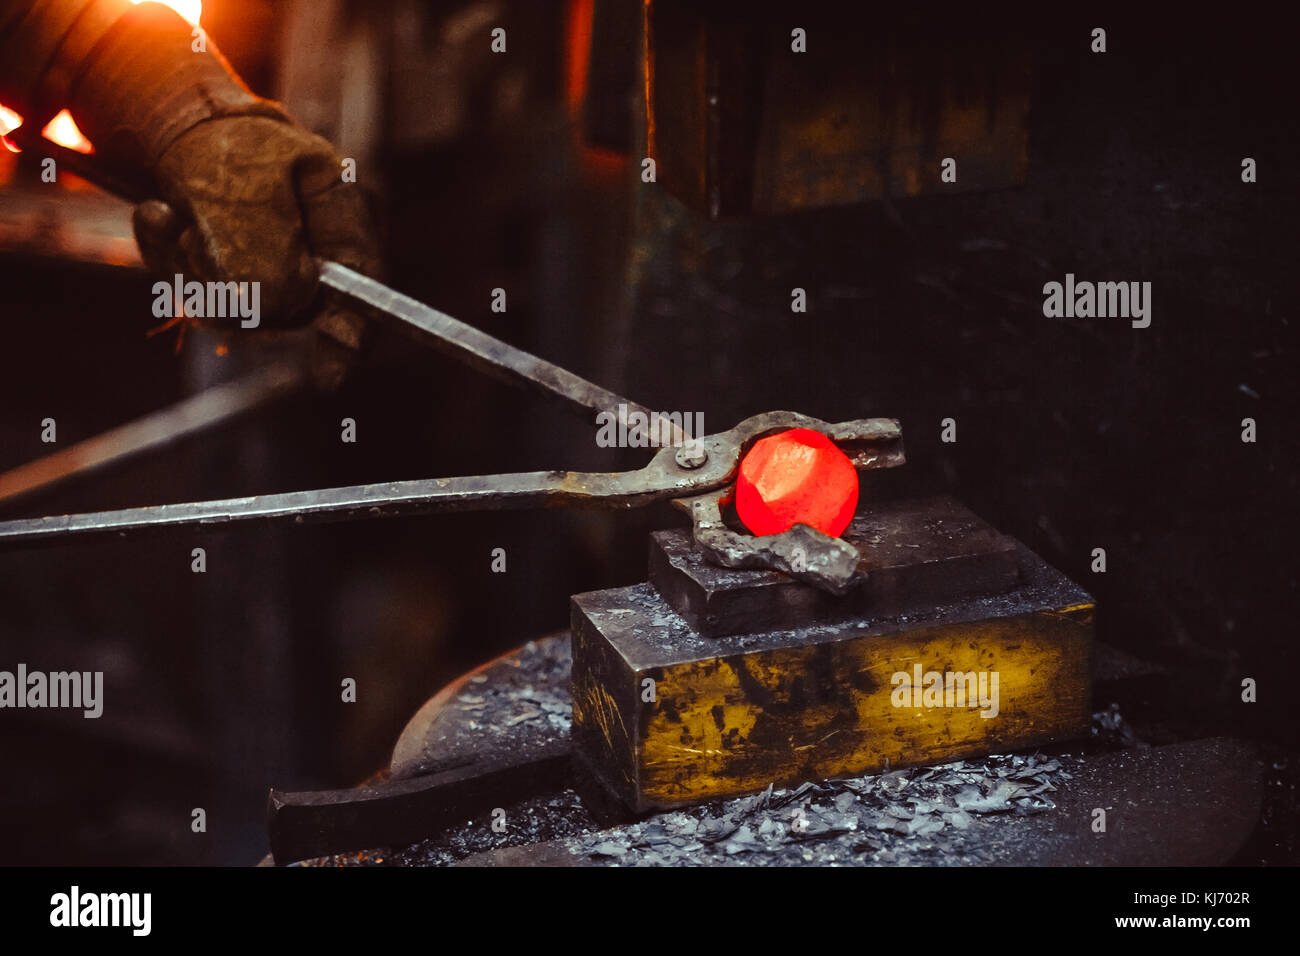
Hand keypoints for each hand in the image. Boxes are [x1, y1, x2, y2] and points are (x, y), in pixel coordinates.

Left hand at [132, 115, 381, 386]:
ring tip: (169, 216)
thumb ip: (263, 253)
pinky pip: (203, 293)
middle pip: (292, 308)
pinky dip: (170, 259)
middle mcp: (315, 246)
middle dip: (231, 288)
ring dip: (189, 268)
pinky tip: (159, 215)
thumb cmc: (219, 143)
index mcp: (340, 212)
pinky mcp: (231, 268)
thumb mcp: (241, 191)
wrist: (172, 114)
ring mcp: (274, 260)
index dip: (350, 336)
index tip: (329, 378)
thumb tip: (276, 305)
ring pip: (239, 308)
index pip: (362, 289)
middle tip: (191, 242)